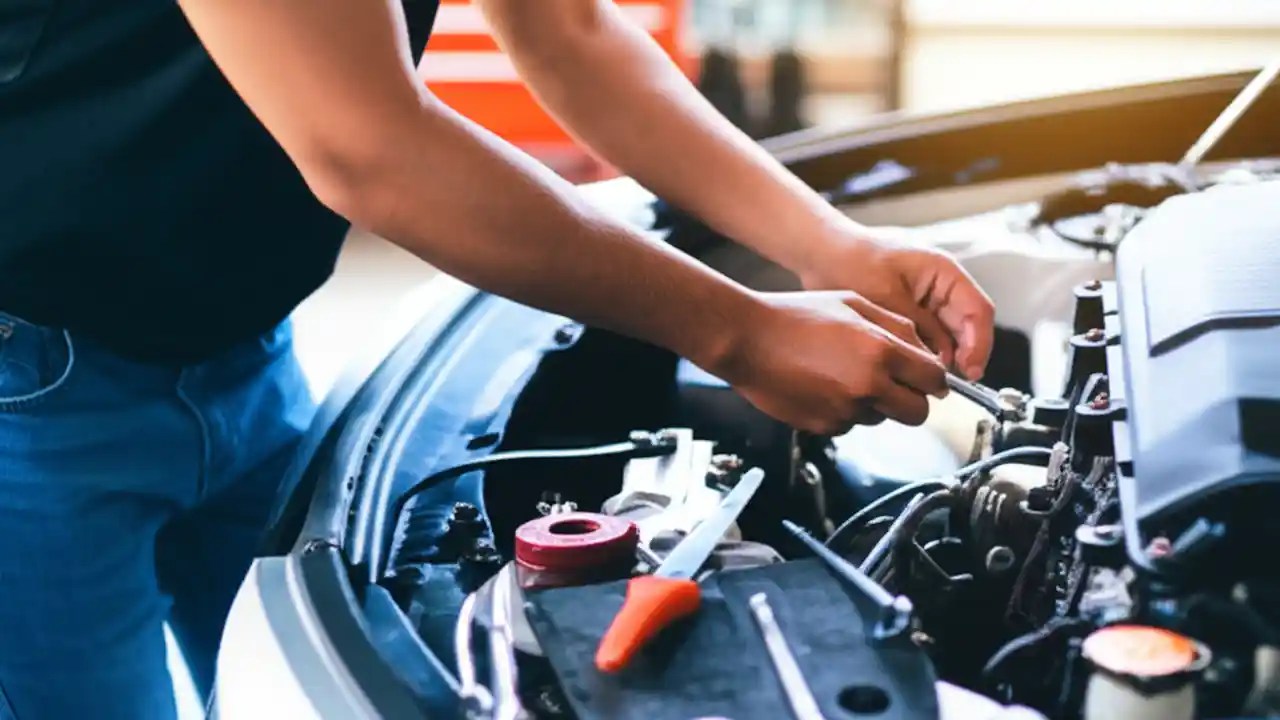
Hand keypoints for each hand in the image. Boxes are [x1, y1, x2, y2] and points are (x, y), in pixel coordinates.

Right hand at [710, 291, 947, 434]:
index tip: (926, 377)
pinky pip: (850, 424)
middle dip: (912, 400)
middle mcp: (868, 387)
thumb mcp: (854, 303)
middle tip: (895, 384)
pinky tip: (824, 386)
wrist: (747, 340)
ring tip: (844, 376)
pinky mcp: (824, 427)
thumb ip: (898, 327)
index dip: (933, 379)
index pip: (934, 379)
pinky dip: (845, 411)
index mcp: (881, 352)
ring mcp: (846, 411)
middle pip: (917, 413)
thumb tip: (926, 353)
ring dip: (875, 404)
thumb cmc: (796, 316)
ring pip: (882, 419)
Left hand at [799, 226, 994, 380]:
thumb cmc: (851, 262)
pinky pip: (926, 337)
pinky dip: (922, 353)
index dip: (979, 344)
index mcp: (944, 272)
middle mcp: (941, 286)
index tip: (969, 372)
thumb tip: (939, 362)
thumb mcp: (887, 297)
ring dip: (941, 358)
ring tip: (924, 378)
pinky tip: (911, 368)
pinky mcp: (910, 313)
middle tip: (943, 383)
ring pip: (947, 336)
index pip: (978, 310)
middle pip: (967, 326)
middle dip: (960, 356)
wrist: (820, 253)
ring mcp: (926, 300)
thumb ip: (918, 329)